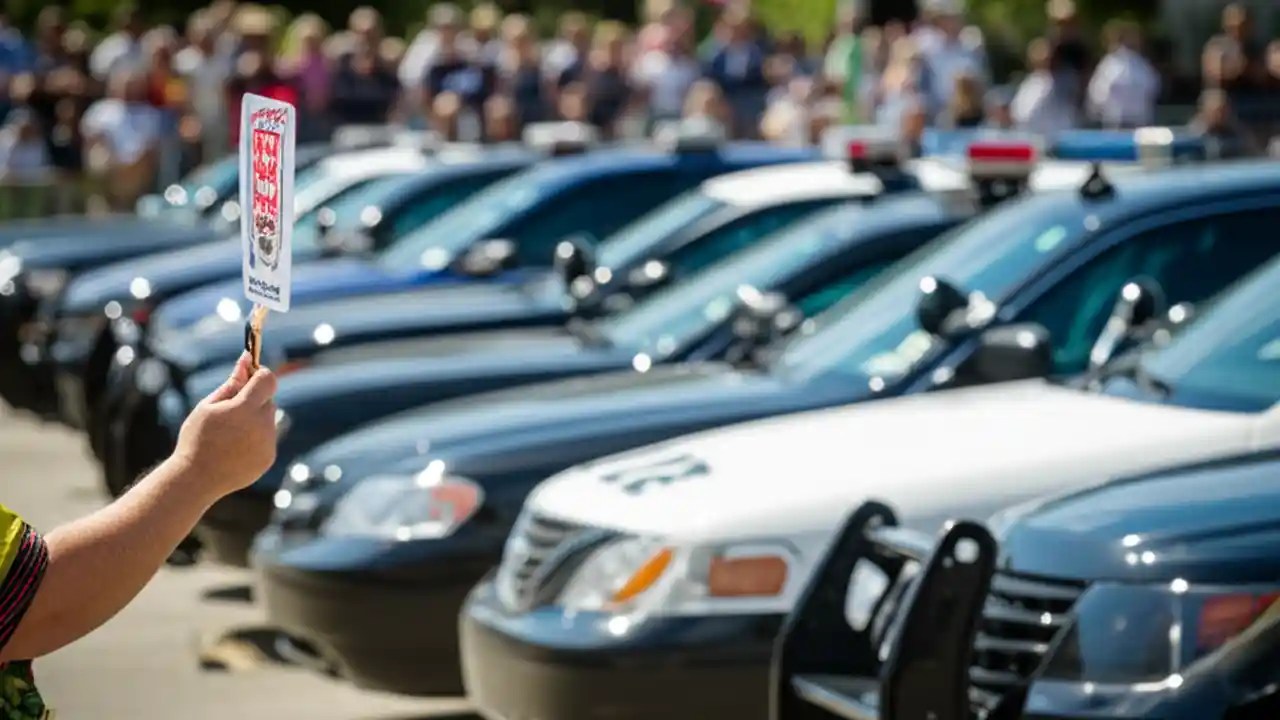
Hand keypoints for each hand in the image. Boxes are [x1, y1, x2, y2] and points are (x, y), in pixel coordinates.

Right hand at [173, 352, 278, 498]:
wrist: (197, 478)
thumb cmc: (197, 438)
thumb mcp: (208, 406)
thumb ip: (232, 383)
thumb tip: (246, 359)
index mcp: (244, 409)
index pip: (267, 380)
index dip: (259, 375)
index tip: (249, 378)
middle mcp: (262, 425)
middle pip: (268, 401)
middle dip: (254, 400)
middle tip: (231, 411)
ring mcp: (268, 443)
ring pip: (268, 420)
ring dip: (255, 420)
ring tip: (230, 435)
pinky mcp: (269, 457)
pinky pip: (267, 439)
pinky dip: (256, 439)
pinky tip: (235, 448)